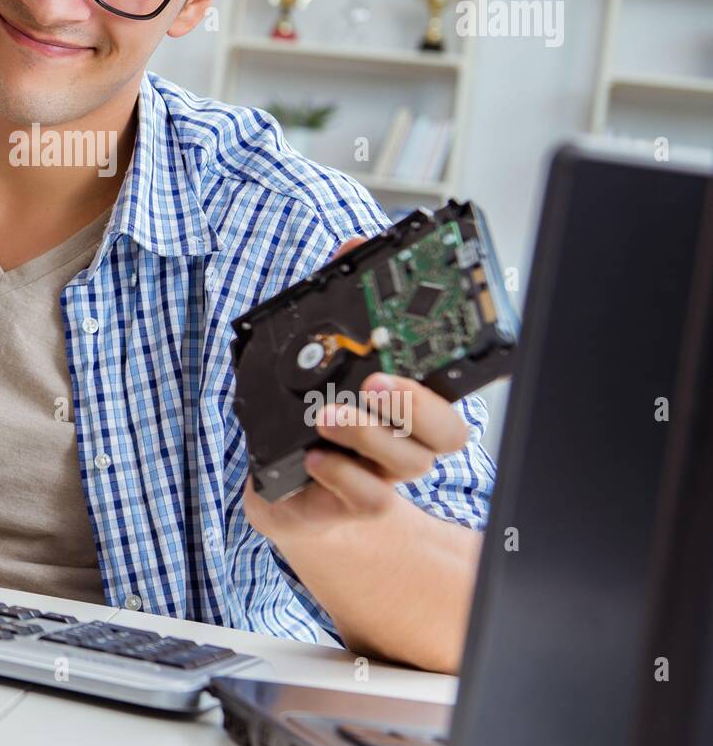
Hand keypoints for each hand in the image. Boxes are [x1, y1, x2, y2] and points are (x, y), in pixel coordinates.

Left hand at [244, 237, 472, 540]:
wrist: (287, 487)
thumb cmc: (309, 414)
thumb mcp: (318, 350)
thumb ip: (339, 298)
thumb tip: (355, 244)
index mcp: (408, 398)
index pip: (452, 375)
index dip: (457, 350)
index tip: (440, 325)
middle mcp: (405, 438)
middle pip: (448, 430)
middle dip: (417, 405)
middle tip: (376, 382)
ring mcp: (383, 473)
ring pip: (409, 462)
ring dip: (369, 434)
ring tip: (328, 414)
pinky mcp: (352, 500)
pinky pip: (368, 498)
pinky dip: (341, 474)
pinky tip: (314, 456)